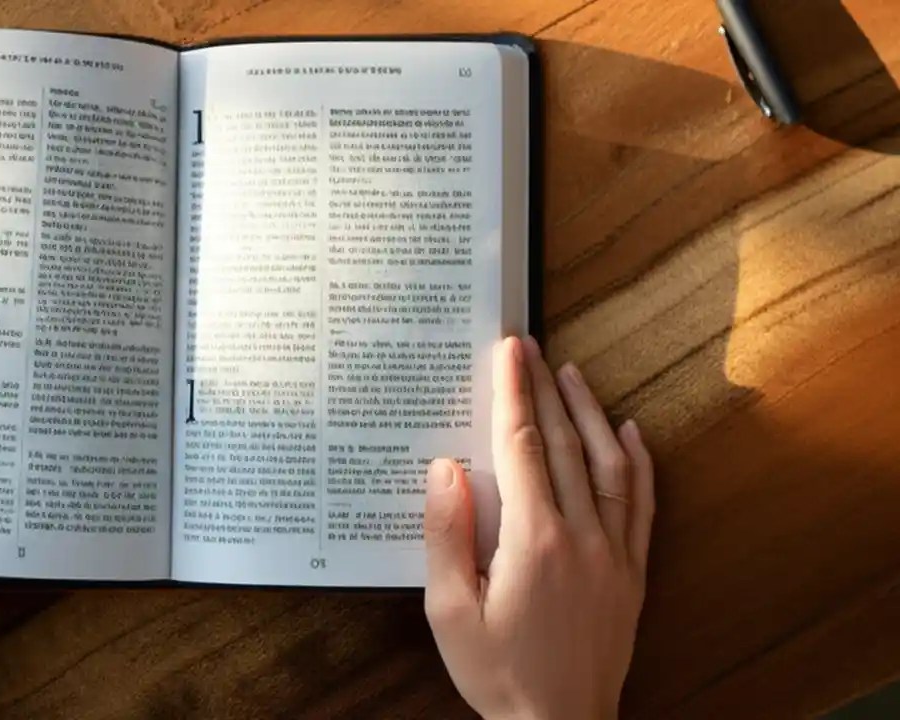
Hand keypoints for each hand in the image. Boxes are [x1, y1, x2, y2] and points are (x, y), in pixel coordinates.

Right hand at [425, 336, 653, 719]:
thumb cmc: (498, 675)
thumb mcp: (449, 612)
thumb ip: (447, 536)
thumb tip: (446, 470)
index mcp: (534, 540)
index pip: (521, 447)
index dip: (513, 394)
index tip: (508, 351)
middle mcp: (581, 536)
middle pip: (563, 445)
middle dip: (545, 390)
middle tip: (530, 348)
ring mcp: (613, 553)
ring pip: (607, 465)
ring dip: (589, 414)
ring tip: (573, 375)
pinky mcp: (632, 574)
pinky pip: (640, 505)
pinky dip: (637, 463)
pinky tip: (629, 433)